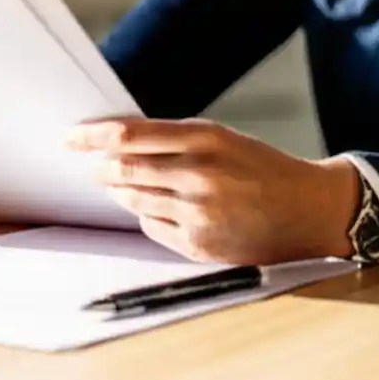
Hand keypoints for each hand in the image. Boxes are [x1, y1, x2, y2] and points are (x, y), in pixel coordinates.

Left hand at [66, 118, 359, 263]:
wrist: (309, 209)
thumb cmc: (262, 168)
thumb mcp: (222, 139)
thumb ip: (174, 140)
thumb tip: (117, 142)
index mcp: (205, 138)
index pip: (129, 135)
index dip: (92, 136)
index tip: (69, 137)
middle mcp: (199, 174)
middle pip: (124, 169)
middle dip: (100, 167)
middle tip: (90, 165)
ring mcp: (199, 213)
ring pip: (134, 200)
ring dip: (119, 192)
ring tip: (118, 185)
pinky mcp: (200, 244)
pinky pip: (152, 227)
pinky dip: (146, 215)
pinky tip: (155, 208)